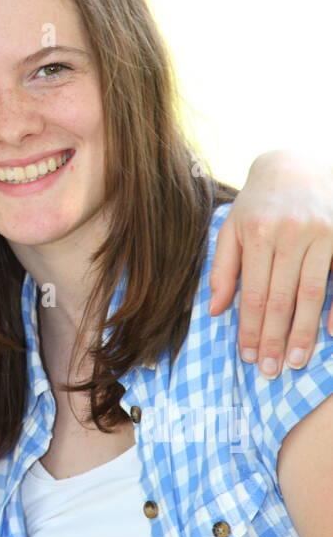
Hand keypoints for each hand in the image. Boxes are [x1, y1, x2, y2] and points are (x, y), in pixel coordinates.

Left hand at [211, 151, 332, 376]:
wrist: (297, 165)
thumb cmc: (260, 203)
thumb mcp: (233, 228)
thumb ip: (224, 269)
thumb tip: (215, 311)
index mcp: (258, 232)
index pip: (252, 292)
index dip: (248, 327)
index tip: (245, 356)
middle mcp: (290, 233)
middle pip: (280, 298)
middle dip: (274, 338)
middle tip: (270, 370)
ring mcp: (321, 234)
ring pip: (311, 293)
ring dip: (304, 332)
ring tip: (297, 362)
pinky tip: (330, 335)